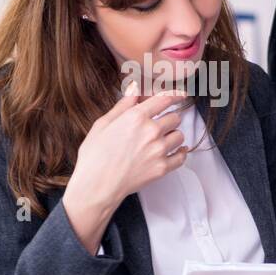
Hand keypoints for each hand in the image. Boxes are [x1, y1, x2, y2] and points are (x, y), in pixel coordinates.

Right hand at [61, 84, 188, 252]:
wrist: (96, 186)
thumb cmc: (94, 156)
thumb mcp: (103, 124)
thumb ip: (122, 105)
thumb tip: (134, 88)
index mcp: (136, 117)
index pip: (164, 100)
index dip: (175, 95)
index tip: (180, 94)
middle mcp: (151, 131)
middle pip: (174, 118)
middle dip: (169, 119)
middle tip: (161, 124)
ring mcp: (158, 150)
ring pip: (179, 136)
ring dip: (173, 135)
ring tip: (163, 140)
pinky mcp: (162, 168)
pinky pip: (181, 157)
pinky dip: (180, 153)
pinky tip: (176, 151)